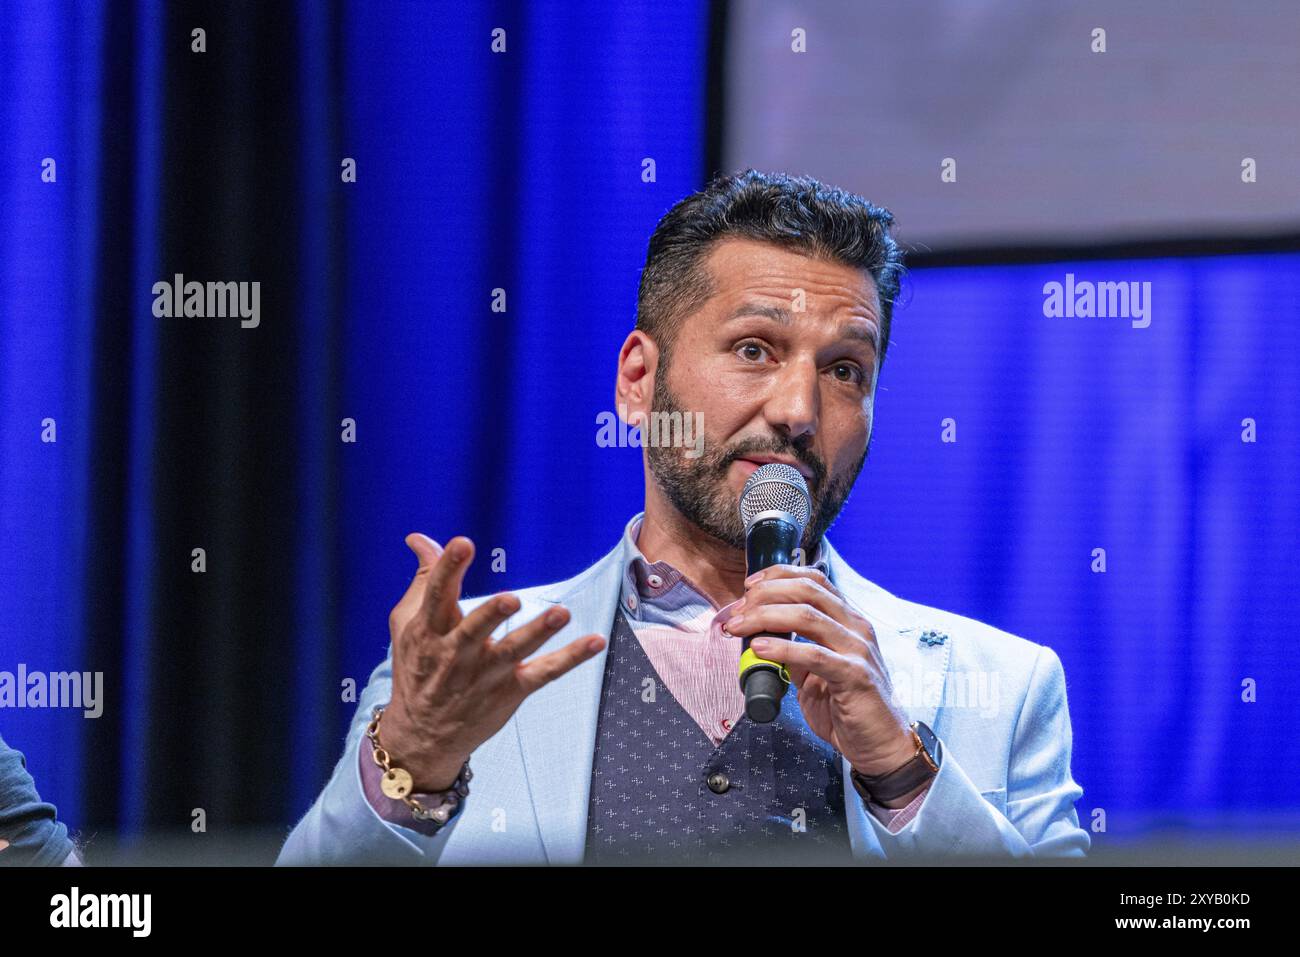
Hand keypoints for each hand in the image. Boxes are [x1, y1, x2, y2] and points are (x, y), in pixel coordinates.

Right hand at [381, 534, 605, 790]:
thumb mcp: (407, 623)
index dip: (448, 569)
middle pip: (474, 631)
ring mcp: (485, 674)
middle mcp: (455, 654)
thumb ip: (424, 578)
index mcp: (428, 632)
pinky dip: (570, 659)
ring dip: (537, 633)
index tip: (462, 543)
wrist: (422, 733)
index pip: (436, 596)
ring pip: (513, 652)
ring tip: (560, 614)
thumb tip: (419, 537)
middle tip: (510, 598)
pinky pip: (544, 673)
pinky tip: (595, 642)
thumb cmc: (418, 667)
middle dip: (492, 615)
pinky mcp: (511, 690)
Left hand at [724, 565, 916, 778]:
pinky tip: (760, 648)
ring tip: (739, 627)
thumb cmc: (850, 708)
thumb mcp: (817, 672)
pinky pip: (814, 654)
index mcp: (849, 620)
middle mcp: (857, 628)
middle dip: (765, 594)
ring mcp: (858, 650)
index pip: (814, 580)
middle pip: (806, 591)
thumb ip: (795, 653)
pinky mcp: (855, 676)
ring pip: (807, 616)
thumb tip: (760, 639)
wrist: (881, 745)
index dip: (778, 576)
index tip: (749, 587)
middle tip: (737, 611)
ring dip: (764, 617)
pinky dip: (782, 648)